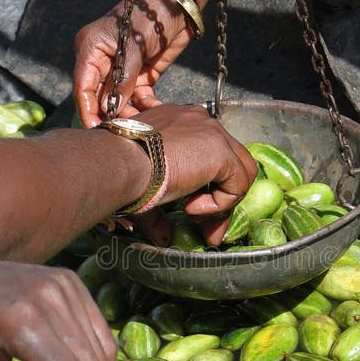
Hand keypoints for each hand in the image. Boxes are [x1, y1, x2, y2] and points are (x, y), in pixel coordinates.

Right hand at [73, 0, 194, 126]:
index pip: (83, 85)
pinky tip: (158, 108)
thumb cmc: (150, 16)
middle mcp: (103, 61)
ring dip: (133, 112)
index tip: (95, 129)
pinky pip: (139, 98)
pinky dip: (147, 105)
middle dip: (113, 114)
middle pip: (101, 97)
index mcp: (91, 49)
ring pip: (121, 101)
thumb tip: (111, 110)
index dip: (87, 109)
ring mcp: (122, 70)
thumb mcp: (133, 47)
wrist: (178, 5)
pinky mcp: (141, 75)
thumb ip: (122, 80)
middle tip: (126, 129)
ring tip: (146, 121)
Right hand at [130, 103, 257, 245]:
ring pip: (241, 174)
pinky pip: (237, 185)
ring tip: (192, 214)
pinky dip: (219, 204)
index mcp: (182, 123)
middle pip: (230, 163)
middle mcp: (201, 121)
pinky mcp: (221, 152)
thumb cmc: (120, 170)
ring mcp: (214, 133)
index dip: (208, 186)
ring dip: (221, 203)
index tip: (192, 212)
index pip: (210, 154)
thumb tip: (165, 238)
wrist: (118, 164)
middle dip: (222, 199)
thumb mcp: (145, 186)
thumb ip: (161, 212)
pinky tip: (191, 207)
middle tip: (206, 228)